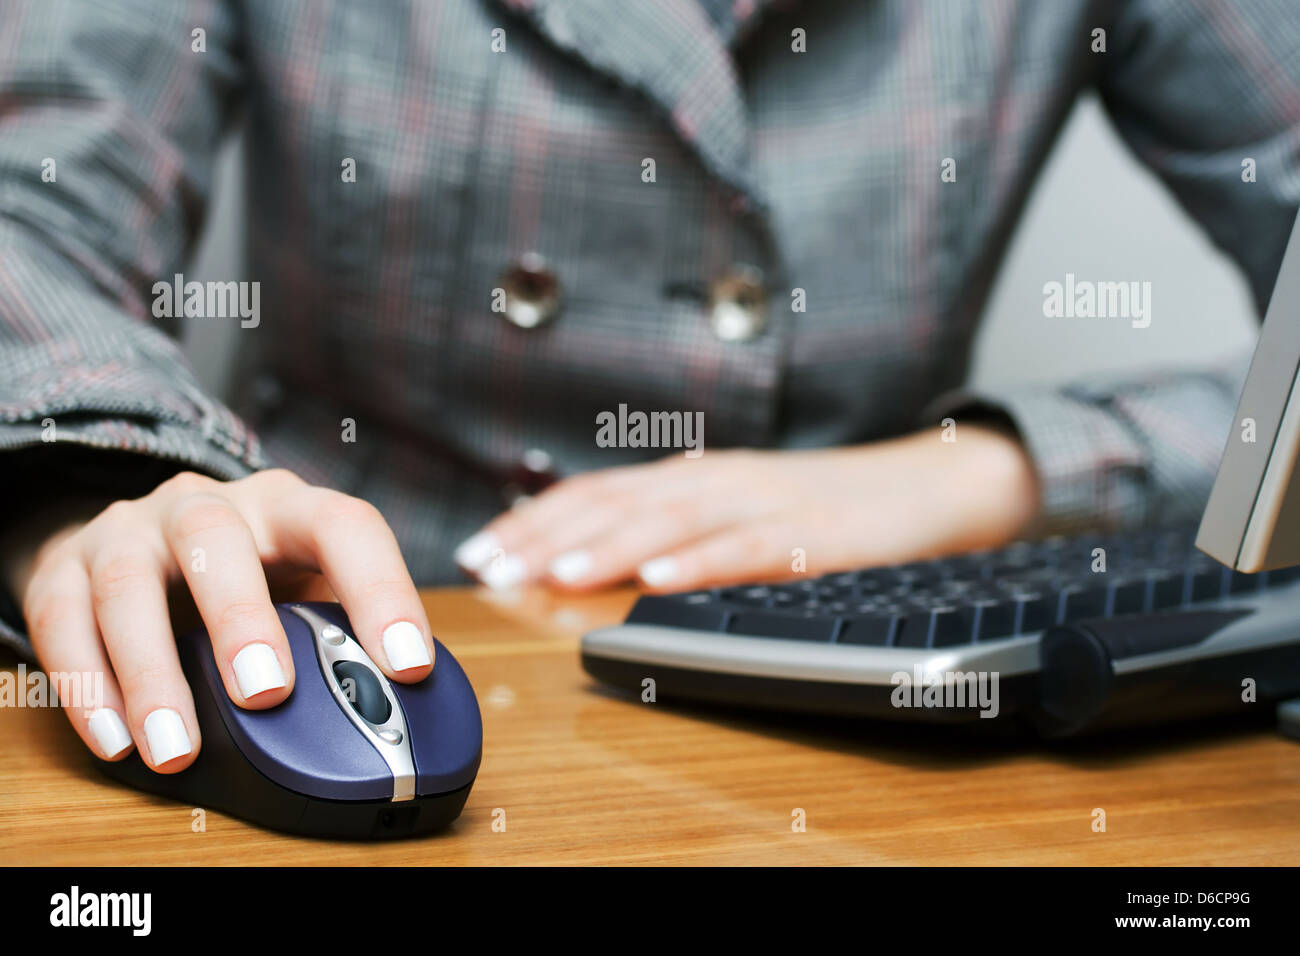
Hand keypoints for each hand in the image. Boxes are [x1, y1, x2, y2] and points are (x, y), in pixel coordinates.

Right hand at [3, 469, 432, 771]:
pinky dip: (87, 684)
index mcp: (287, 508)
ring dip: (152, 670)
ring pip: (129, 584)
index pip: (344, 525)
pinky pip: (64, 621)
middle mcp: (207, 505)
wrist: (144, 544)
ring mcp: (130, 531)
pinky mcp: (64, 568)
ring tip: (177, 747)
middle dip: (242, 616)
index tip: (406, 664)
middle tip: (266, 694)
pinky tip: (117, 738)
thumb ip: (336, 630)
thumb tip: (389, 701)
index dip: (381, 590)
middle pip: (218, 538)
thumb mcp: (302, 585)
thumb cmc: (248, 574)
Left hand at [454, 425, 1039, 591]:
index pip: (598, 495)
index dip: (534, 520)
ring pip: (675, 522)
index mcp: (694, 481)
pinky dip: (701, 562)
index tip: (478, 550)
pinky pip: (750, 549)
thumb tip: (592, 576)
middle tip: (488, 567)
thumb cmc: (825, 512)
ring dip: (608, 548)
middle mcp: (718, 483)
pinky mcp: (815, 535)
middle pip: (620, 504)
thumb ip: (673, 540)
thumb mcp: (736, 520)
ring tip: (552, 573)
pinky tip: (660, 579)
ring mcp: (766, 504)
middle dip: (547, 536)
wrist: (931, 486)